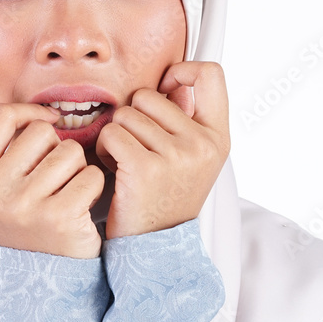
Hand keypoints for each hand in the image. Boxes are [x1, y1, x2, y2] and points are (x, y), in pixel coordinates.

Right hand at [0, 95, 105, 258]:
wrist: (44, 273)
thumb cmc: (22, 216)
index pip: (2, 117)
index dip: (30, 113)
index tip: (46, 123)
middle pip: (41, 132)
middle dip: (55, 148)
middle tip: (51, 177)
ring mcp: (24, 206)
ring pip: (70, 152)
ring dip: (76, 168)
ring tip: (65, 190)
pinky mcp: (60, 218)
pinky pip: (90, 176)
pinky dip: (93, 187)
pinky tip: (81, 204)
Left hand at [96, 61, 230, 238]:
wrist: (154, 250)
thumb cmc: (165, 197)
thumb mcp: (192, 158)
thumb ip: (186, 118)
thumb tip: (172, 77)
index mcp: (218, 137)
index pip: (211, 73)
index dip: (182, 71)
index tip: (165, 90)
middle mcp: (203, 144)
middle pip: (149, 95)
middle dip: (133, 116)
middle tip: (138, 148)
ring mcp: (177, 156)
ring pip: (126, 114)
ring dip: (117, 135)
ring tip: (126, 162)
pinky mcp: (146, 169)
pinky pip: (112, 133)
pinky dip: (104, 149)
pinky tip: (114, 169)